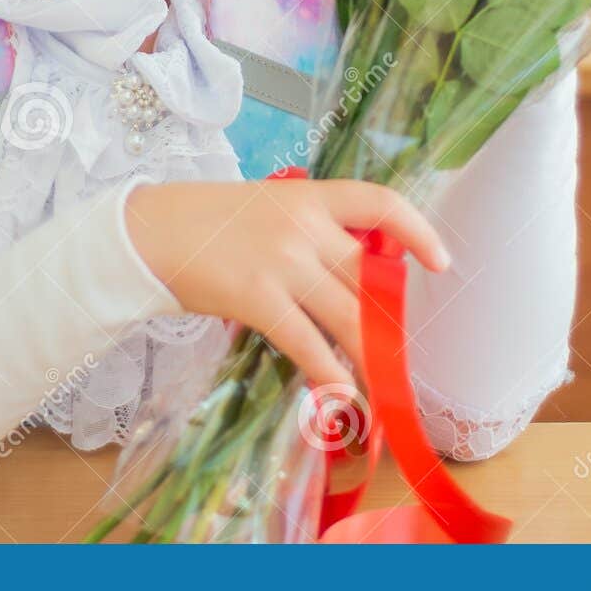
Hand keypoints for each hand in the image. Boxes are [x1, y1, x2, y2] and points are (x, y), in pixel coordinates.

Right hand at [124, 178, 450, 389]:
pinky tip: (341, 394)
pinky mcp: (256, 297)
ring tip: (384, 389)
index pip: (380, 203)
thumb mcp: (268, 209)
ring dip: (371, 358)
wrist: (149, 232)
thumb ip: (311, 233)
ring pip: (348, 315)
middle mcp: (303, 225)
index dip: (417, 232)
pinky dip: (330, 373)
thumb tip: (353, 278)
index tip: (441, 262)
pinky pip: (307, 342)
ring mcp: (281, 261)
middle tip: (402, 355)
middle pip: (368, 277)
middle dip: (391, 322)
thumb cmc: (209, 223)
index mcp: (310, 196)